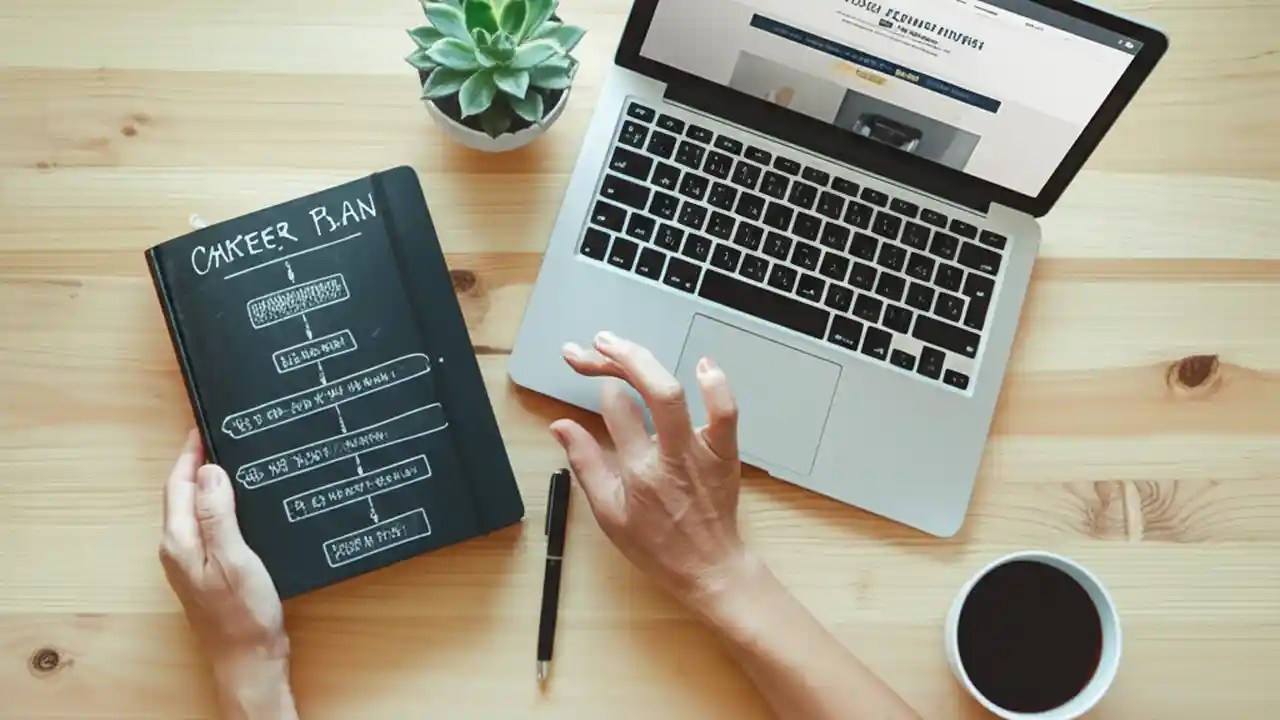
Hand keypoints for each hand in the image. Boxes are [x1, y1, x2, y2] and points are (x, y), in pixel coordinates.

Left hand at [160, 431, 296, 719]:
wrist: (249, 659)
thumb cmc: (243, 614)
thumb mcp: (233, 558)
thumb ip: (217, 514)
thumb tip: (207, 470)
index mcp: (179, 541)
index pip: (177, 484)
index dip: (190, 452)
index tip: (205, 425)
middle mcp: (178, 548)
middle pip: (180, 494)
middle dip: (196, 462)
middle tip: (222, 434)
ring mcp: (191, 560)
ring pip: (194, 508)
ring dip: (207, 482)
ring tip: (232, 458)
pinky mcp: (208, 569)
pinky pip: (208, 524)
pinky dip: (219, 504)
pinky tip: (241, 501)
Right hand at [549, 331, 757, 610]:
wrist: (708, 567)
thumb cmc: (656, 544)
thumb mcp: (608, 513)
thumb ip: (585, 464)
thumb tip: (560, 425)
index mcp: (639, 472)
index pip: (616, 412)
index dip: (602, 388)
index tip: (595, 382)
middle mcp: (671, 455)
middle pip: (651, 390)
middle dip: (619, 359)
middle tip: (594, 345)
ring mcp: (702, 451)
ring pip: (681, 395)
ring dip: (651, 363)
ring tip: (622, 345)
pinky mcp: (725, 452)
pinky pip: (726, 414)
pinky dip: (717, 386)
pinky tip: (703, 363)